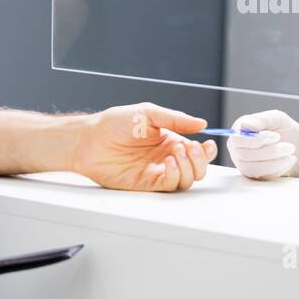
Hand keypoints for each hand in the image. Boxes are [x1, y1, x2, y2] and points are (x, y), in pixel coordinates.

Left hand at [72, 102, 216, 191]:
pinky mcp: (147, 183)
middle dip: (201, 160)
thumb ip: (176, 119)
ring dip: (189, 167)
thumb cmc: (115, 123)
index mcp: (170, 141)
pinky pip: (170, 185)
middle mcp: (166, 158)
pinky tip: (169, 162)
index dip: (207, 150)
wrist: (90, 139)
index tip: (208, 143)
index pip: (197, 151)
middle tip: (191, 149)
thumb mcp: (149, 113)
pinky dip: (175, 175)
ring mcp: (157, 171)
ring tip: (177, 153)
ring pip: (187, 179)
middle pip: (197, 168)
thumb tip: (202, 123)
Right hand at [227, 109, 298, 180]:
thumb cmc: (283, 129)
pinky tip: (288, 160)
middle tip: (290, 147)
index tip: (277, 136)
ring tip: (291, 153)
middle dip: (270, 151)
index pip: (237, 139)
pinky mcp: (254, 175)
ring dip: (275, 162)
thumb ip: (261, 119)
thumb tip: (243, 125)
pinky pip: (262, 176)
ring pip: (253, 168)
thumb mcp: (277, 118)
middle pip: (245, 155)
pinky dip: (278, 168)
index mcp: (239, 130)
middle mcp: (237, 148)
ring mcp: (243, 163)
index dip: (256, 139)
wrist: (298, 146)